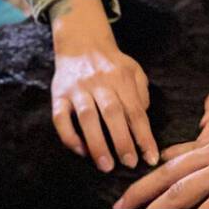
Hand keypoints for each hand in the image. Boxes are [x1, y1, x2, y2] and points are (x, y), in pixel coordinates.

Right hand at [50, 0, 159, 170]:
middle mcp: (99, 82)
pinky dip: (69, 136)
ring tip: (106, 166)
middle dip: (122, 141)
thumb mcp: (133, 70)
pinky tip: (81, 151)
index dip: (144, 136)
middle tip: (129, 164)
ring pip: (87, 117)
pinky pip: (60, 118)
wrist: (81, 42)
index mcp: (121, 77)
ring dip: (97, 144)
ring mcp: (77, 88)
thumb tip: (143, 119)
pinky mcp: (58, 95)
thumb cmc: (112, 63)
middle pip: (112, 113)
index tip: (150, 158)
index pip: (135, 110)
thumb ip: (141, 93)